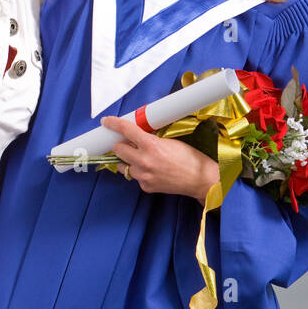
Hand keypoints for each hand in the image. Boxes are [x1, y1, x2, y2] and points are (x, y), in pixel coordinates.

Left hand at [100, 115, 219, 205]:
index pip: (125, 130)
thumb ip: (150, 138)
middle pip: (118, 149)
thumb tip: (136, 133)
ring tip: (143, 159)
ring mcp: (143, 176)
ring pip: (123, 165)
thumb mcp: (169, 140)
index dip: (113, 124)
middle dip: (122, 144)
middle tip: (130, 143)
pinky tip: (152, 170)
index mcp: (151, 145)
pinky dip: (139, 172)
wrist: (200, 179)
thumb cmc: (189, 157)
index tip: (106, 122)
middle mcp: (144, 161)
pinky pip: (134, 176)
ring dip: (128, 160)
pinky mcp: (145, 186)